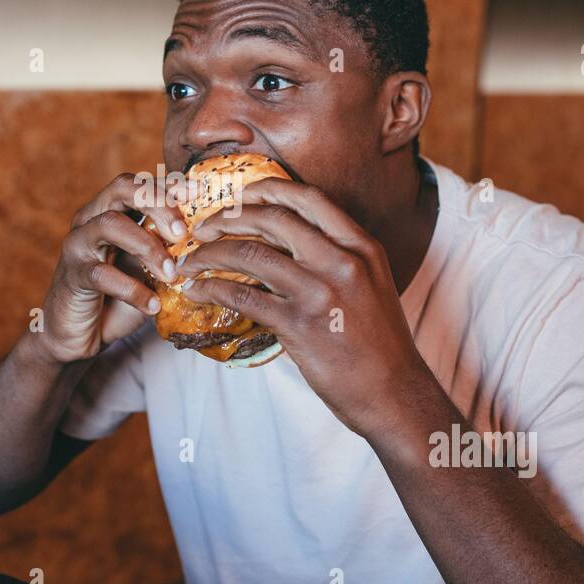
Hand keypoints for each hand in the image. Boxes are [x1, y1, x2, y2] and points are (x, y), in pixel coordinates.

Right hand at [35, 172, 194, 364]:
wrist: (77, 334)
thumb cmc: (117, 297)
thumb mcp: (148, 268)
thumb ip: (168, 250)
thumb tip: (211, 238)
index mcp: (111, 210)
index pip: (140, 183)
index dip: (169, 184)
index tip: (198, 193)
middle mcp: (91, 218)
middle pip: (122, 188)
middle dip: (158, 203)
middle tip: (182, 232)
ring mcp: (78, 244)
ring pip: (110, 224)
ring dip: (147, 247)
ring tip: (171, 274)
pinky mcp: (72, 275)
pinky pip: (101, 274)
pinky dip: (131, 289)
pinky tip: (153, 305)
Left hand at [178, 177, 420, 436]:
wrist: (395, 393)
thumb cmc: (379, 343)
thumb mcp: (371, 283)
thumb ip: (336, 257)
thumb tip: (285, 242)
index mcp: (361, 246)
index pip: (308, 199)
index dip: (266, 190)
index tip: (239, 196)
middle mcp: (342, 261)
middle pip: (272, 219)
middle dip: (227, 219)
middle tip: (202, 229)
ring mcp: (319, 292)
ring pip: (249, 255)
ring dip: (209, 256)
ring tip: (189, 263)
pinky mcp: (299, 326)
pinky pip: (242, 297)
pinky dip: (213, 290)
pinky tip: (198, 292)